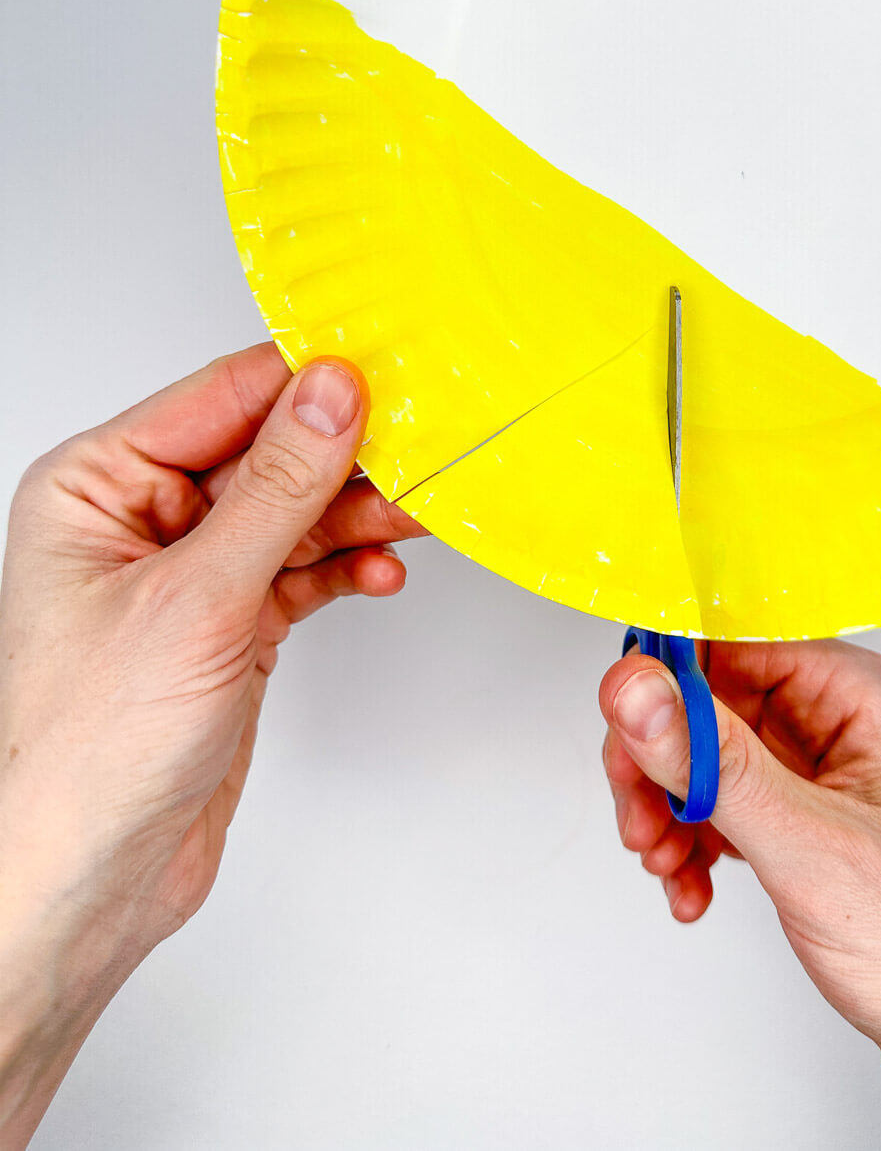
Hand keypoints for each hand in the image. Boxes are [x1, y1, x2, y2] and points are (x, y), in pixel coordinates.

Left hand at [0, 343, 424, 1147]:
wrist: (88, 879)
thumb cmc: (86, 752)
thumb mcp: (196, 598)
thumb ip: (276, 489)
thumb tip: (331, 396)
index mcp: (98, 485)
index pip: (220, 399)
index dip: (306, 383)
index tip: (388, 373)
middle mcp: (140, 519)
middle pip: (266, 453)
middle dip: (346, 457)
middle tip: (422, 454)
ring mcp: (188, 574)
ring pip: (293, 512)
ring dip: (357, 515)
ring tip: (416, 517)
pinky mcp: (228, 624)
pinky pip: (301, 570)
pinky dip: (344, 569)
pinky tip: (377, 574)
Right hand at [600, 639, 880, 1148]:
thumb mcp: (811, 847)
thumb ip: (716, 765)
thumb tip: (639, 689)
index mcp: (852, 694)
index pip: (730, 638)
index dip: (664, 675)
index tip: (623, 722)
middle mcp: (835, 722)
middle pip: (705, 702)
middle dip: (660, 762)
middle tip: (641, 816)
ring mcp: (820, 776)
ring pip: (706, 760)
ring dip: (670, 811)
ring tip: (667, 865)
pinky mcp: (808, 825)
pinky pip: (724, 809)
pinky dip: (694, 846)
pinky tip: (693, 890)